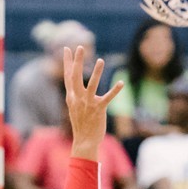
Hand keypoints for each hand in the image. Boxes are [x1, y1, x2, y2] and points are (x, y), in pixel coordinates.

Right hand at [64, 47, 123, 161]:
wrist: (84, 141)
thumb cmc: (81, 124)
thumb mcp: (74, 108)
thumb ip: (73, 96)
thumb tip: (72, 88)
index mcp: (71, 97)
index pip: (68, 76)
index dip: (67, 62)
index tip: (66, 49)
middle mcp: (77, 99)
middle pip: (76, 77)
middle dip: (78, 61)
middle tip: (80, 47)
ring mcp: (88, 104)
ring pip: (91, 85)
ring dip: (97, 73)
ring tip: (101, 60)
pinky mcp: (98, 110)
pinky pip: (107, 98)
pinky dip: (115, 90)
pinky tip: (121, 83)